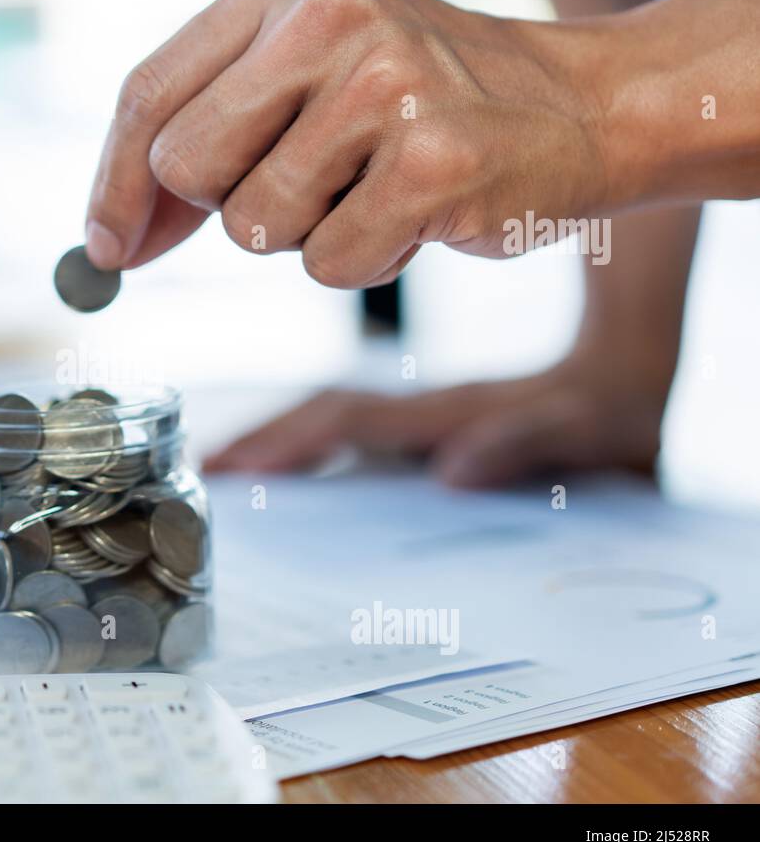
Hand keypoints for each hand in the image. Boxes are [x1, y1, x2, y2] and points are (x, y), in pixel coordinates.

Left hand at [84, 0, 611, 287]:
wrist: (579, 106)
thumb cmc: (421, 104)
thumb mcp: (308, 78)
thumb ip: (210, 137)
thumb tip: (114, 239)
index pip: (149, 94)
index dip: (114, 183)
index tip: (109, 249)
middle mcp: (326, 18)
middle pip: (188, 167)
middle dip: (233, 203)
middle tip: (311, 182)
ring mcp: (383, 86)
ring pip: (256, 227)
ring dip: (308, 234)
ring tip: (375, 187)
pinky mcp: (431, 162)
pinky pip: (330, 264)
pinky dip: (366, 261)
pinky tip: (416, 213)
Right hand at [202, 351, 668, 487]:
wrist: (632, 368)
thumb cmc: (609, 415)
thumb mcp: (586, 433)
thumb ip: (527, 443)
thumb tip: (452, 472)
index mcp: (450, 411)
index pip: (351, 422)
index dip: (289, 441)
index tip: (232, 463)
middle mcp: (427, 409)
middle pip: (329, 415)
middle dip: (266, 438)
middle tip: (208, 467)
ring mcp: (427, 415)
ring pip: (339, 417)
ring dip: (283, 437)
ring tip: (229, 464)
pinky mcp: (434, 425)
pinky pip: (361, 428)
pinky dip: (318, 441)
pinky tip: (292, 464)